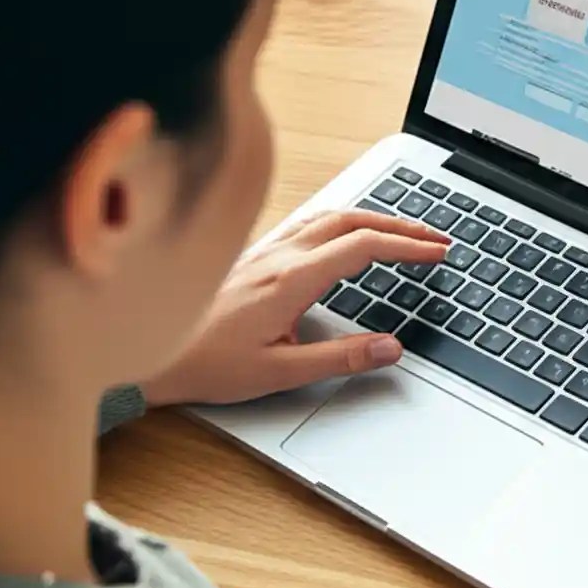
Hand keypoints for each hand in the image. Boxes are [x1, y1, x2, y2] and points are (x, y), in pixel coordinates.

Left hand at [141, 210, 448, 405]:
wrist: (150, 354)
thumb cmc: (205, 364)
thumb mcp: (280, 372)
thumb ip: (340, 359)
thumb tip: (391, 347)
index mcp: (290, 279)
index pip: (363, 246)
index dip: (407, 246)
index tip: (437, 252)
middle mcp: (278, 255)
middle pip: (352, 220)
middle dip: (401, 225)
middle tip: (435, 238)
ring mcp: (265, 251)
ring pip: (330, 215)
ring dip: (373, 218)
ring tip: (403, 232)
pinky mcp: (255, 255)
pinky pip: (308, 223)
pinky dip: (344, 221)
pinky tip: (348, 233)